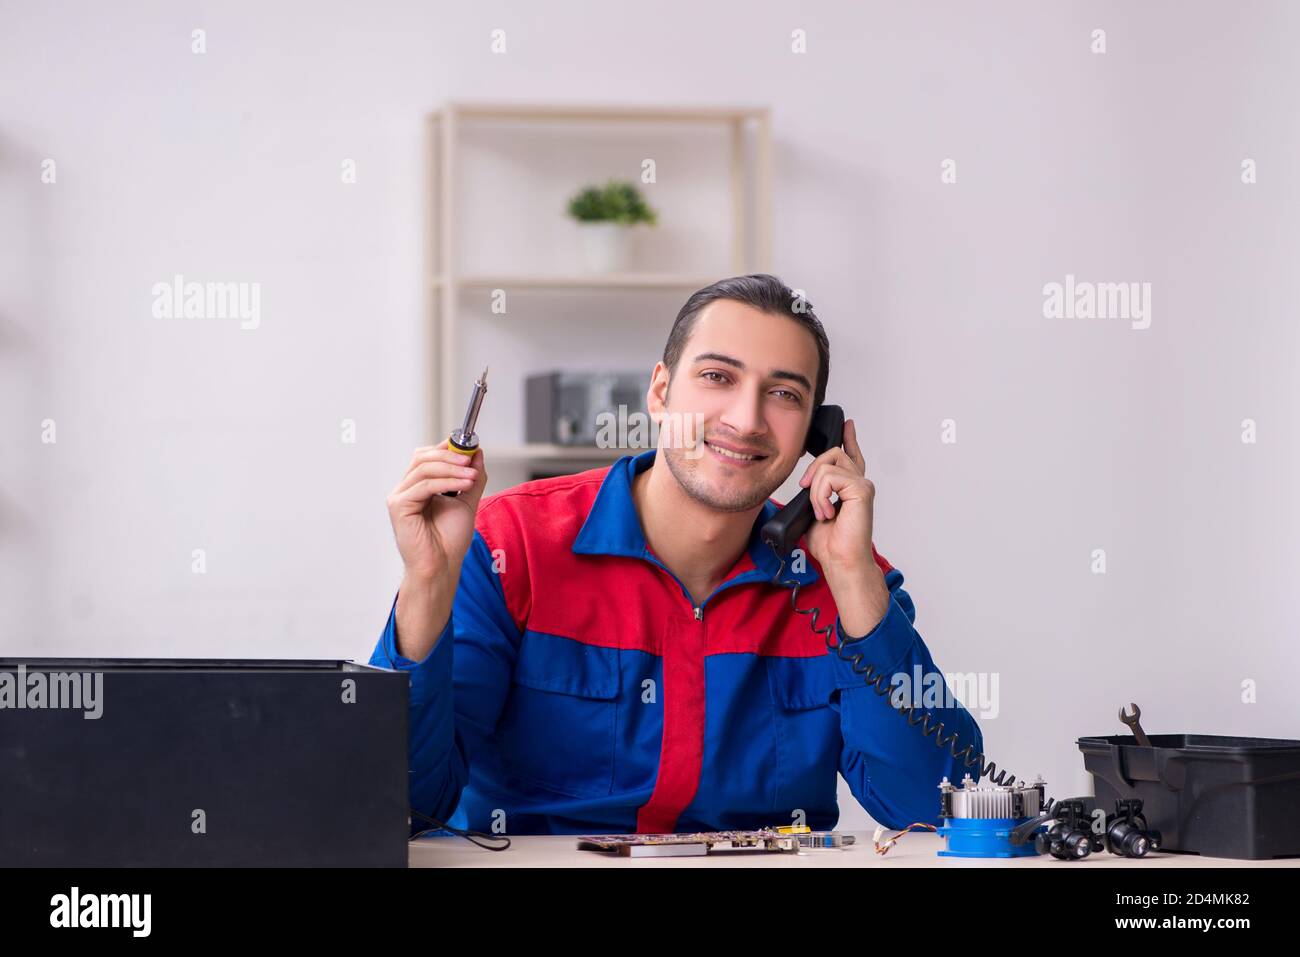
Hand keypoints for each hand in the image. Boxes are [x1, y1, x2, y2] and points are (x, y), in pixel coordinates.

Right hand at [387, 441, 486, 583]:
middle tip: (470, 459)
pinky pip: (424, 485)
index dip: (447, 447)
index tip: (469, 445)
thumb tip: (476, 452)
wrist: (442, 566)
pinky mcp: (399, 507)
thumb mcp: (467, 501)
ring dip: (452, 468)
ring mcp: (400, 497)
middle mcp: (407, 489)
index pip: (427, 456)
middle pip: (422, 457)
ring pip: (424, 468)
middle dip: (449, 454)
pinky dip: (447, 482)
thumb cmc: (450, 540)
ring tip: (472, 475)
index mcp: (419, 486)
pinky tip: (463, 485)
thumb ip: (472, 477)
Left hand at [797, 418, 889, 636]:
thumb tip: (805, 483)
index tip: (847, 424)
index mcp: (850, 488)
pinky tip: (827, 513)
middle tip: (807, 491)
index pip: (851, 456)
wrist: (840, 561)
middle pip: (833, 454)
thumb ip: (815, 492)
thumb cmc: (830, 544)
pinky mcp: (861, 490)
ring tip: (821, 512)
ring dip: (815, 490)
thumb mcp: (814, 511)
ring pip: (828, 465)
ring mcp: (862, 485)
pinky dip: (820, 496)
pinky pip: (830, 478)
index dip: (849, 438)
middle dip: (813, 470)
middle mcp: (859, 484)